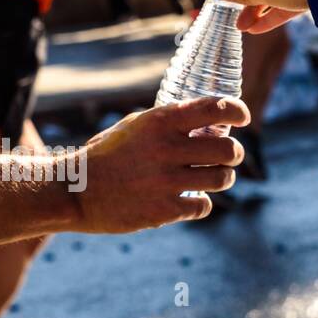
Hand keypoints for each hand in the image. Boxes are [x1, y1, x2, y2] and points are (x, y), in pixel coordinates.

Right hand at [75, 96, 249, 232]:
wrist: (74, 191)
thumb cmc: (105, 155)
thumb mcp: (134, 126)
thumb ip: (167, 122)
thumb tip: (205, 121)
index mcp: (161, 121)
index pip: (216, 108)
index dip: (237, 112)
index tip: (242, 119)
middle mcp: (167, 149)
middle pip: (228, 150)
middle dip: (233, 154)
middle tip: (227, 157)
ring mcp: (166, 181)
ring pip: (222, 179)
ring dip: (222, 178)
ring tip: (214, 178)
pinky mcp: (163, 210)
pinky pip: (203, 206)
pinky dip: (201, 203)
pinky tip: (191, 200)